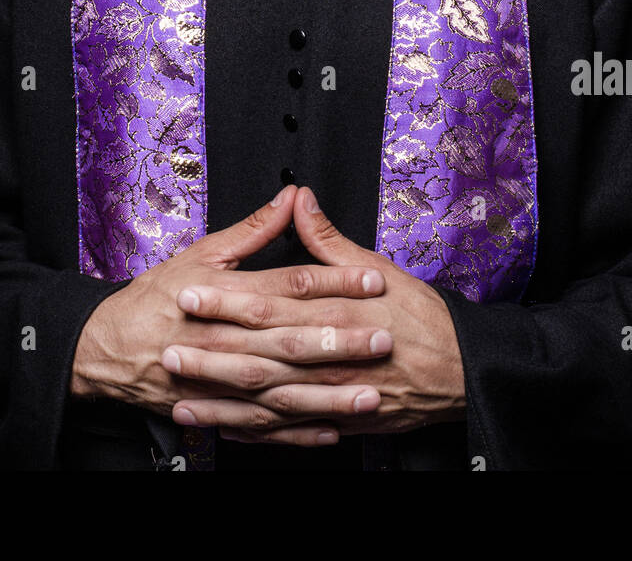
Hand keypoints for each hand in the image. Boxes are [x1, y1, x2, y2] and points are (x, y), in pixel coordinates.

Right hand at [69, 185, 391, 438]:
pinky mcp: (215, 410)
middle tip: (383, 338)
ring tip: (369, 394)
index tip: (372, 278)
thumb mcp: (202, 252)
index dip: (332, 280)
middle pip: (288, 340)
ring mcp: (217, 381)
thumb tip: (292, 197)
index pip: (286, 284)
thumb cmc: (155, 297)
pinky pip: (260, 427)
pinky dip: (295, 433)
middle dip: (339, 341)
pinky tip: (331, 430)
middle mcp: (222, 338)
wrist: (107, 348)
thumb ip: (253, 229)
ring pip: (279, 391)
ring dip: (326, 395)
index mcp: (222, 294)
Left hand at [170, 187, 466, 444]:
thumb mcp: (377, 266)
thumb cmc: (421, 318)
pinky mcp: (338, 422)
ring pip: (267, 400)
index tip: (189, 292)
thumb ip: (329, 239)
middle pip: (260, 354)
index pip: (269, 302)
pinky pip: (289, 432)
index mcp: (334, 311)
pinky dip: (255, 432)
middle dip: (212, 353)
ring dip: (223, 399)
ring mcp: (333, 395)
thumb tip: (298, 199)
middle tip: (169, 348)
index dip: (226, 299)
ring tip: (181, 396)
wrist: (462, 372)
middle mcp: (329, 355)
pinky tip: (224, 429)